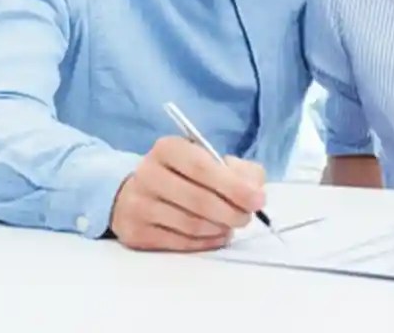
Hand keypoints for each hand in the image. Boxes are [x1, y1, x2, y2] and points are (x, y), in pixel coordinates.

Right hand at [109, 136, 265, 251]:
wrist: (139, 193)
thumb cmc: (184, 175)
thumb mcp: (212, 161)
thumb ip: (241, 171)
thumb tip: (255, 192)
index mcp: (167, 148)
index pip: (202, 168)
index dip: (234, 187)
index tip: (257, 200)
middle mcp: (147, 174)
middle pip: (198, 200)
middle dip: (231, 212)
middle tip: (246, 217)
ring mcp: (138, 204)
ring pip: (191, 224)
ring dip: (220, 228)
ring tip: (229, 225)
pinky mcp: (135, 233)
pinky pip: (180, 243)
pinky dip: (206, 242)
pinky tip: (215, 235)